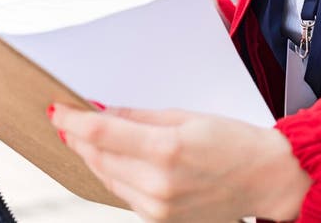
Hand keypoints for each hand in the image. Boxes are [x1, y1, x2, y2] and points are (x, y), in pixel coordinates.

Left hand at [49, 104, 311, 221]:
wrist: (263, 179)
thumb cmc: (233, 142)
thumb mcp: (187, 116)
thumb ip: (141, 117)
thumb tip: (105, 113)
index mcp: (167, 149)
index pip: (103, 133)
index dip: (74, 121)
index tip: (58, 110)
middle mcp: (158, 183)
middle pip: (98, 157)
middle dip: (79, 136)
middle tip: (66, 119)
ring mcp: (156, 207)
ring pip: (105, 177)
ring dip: (92, 155)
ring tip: (84, 135)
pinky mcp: (158, 220)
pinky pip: (122, 193)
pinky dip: (112, 173)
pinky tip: (112, 158)